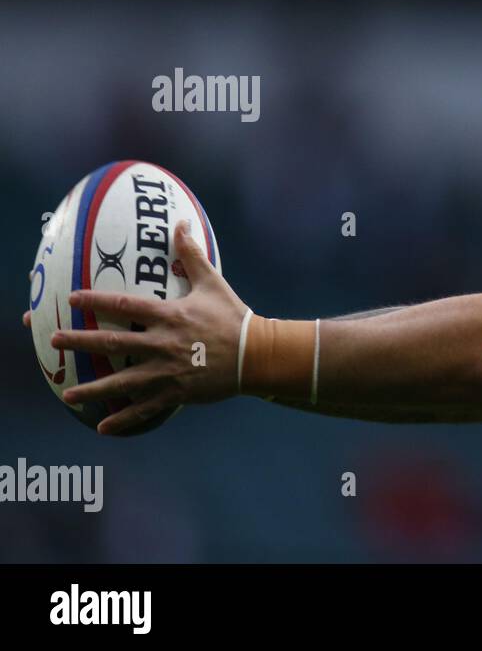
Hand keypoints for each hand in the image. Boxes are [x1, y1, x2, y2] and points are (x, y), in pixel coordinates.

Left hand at [48, 220, 248, 434]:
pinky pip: (146, 407)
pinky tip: (103, 426)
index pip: (125, 304)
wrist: (258, 354)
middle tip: (54, 341)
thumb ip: (192, 255)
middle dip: (80, 342)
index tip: (72, 298)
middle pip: (113, 342)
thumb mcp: (213, 283)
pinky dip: (124, 418)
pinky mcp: (177, 392)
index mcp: (169, 315)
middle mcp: (163, 343)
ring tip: (68, 393)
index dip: (96, 299)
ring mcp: (168, 371)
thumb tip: (181, 223)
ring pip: (123, 381)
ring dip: (93, 388)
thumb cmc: (234, 316)